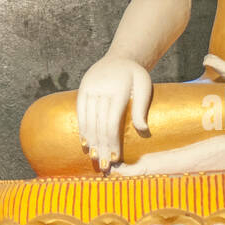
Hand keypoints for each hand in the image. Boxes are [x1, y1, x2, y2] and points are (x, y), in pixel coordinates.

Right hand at [76, 56, 151, 171]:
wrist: (120, 57)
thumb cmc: (135, 75)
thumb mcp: (144, 86)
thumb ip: (141, 108)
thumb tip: (143, 131)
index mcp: (117, 90)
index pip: (112, 122)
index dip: (112, 141)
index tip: (116, 158)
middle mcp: (101, 89)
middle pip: (99, 124)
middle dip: (102, 146)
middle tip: (105, 166)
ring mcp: (89, 89)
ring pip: (88, 120)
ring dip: (91, 141)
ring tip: (95, 158)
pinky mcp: (82, 89)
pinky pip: (80, 112)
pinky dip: (82, 129)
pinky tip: (86, 143)